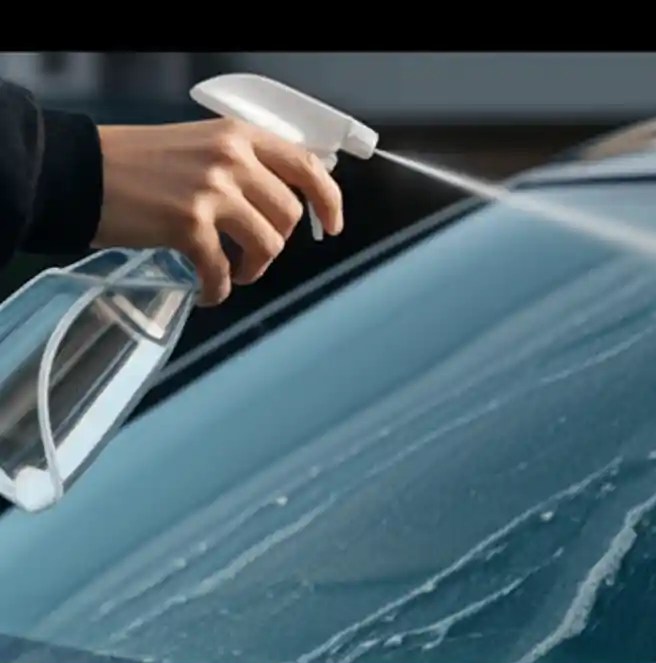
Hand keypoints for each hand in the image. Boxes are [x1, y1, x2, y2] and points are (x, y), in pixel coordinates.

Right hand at [92, 118, 342, 305]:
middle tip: (253, 251)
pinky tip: (208, 291)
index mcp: (239, 136)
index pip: (307, 166)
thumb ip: (243, 165)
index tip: (333, 225)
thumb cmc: (137, 162)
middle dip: (277, 241)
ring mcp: (212, 192)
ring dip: (254, 268)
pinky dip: (219, 289)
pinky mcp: (188, 225)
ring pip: (268, 245)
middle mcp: (232, 159)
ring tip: (235, 271)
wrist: (79, 172)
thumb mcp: (201, 145)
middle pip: (289, 214)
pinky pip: (224, 270)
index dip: (329, 200)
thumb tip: (282, 199)